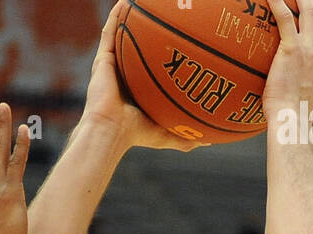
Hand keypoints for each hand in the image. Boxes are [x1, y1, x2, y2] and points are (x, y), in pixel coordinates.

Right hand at [83, 2, 206, 153]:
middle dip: (148, 34)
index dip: (162, 56)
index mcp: (138, 91)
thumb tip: (210, 141)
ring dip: (130, 19)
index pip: (152, 69)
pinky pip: (109, 33)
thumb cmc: (136, 135)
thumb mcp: (167, 135)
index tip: (177, 44)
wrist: (110, 131)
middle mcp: (125, 77)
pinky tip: (125, 2)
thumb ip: (186, 138)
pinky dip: (115, 17)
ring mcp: (112, 67)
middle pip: (138, 49)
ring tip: (140, 3)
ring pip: (122, 37)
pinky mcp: (101, 61)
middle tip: (164, 18)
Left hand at [263, 0, 312, 122]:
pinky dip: (279, 3)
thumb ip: (300, 91)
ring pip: (309, 10)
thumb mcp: (304, 105)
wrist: (293, 123)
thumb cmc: (292, 122)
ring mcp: (310, 50)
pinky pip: (285, 18)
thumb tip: (288, 93)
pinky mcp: (293, 50)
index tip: (312, 15)